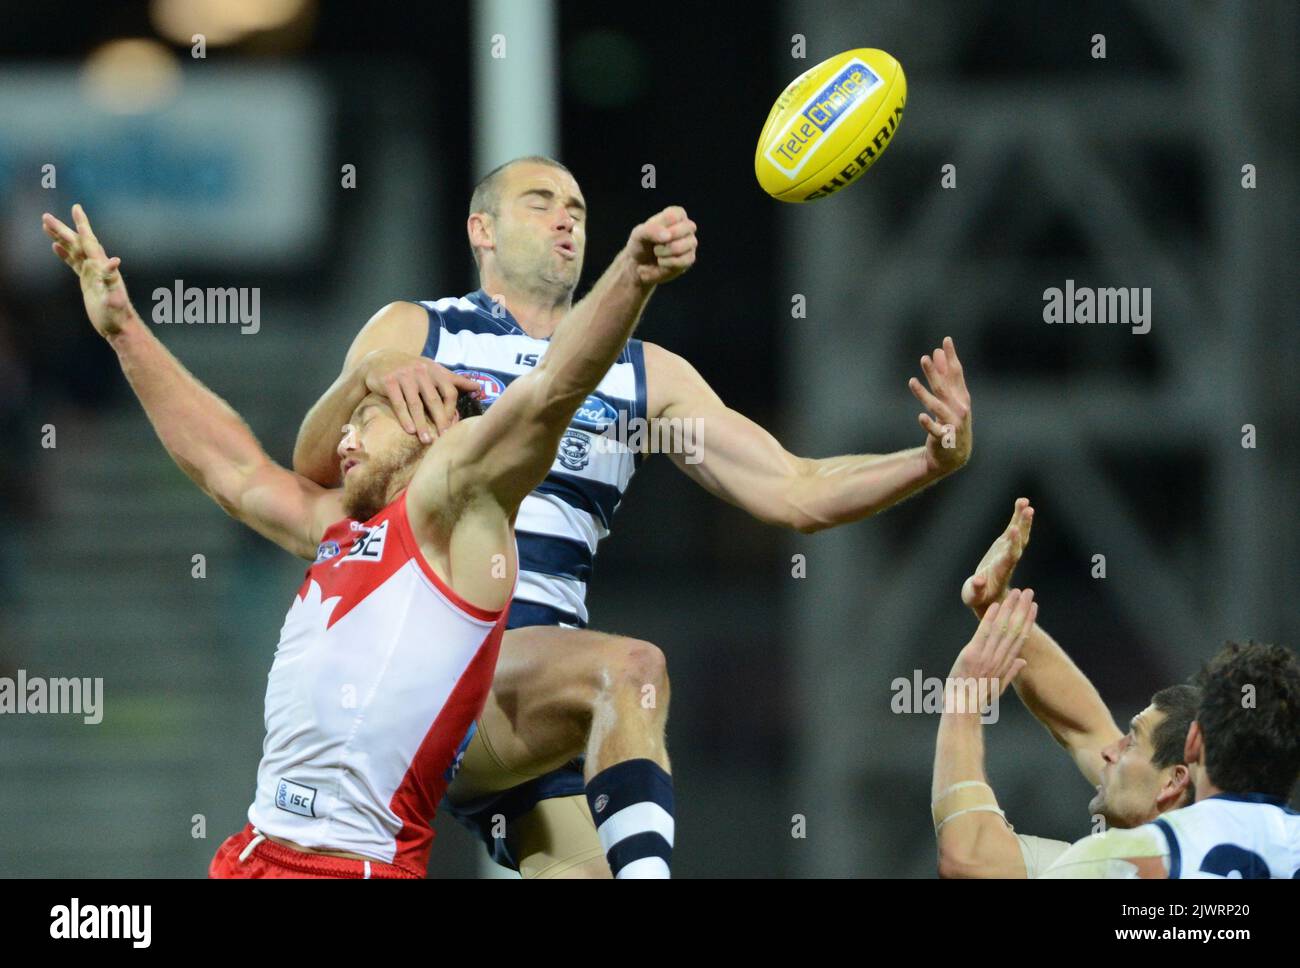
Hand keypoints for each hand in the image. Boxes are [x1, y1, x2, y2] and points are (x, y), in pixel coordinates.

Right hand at [42, 204, 135, 338]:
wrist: (119, 327)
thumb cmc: (117, 315)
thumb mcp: (114, 298)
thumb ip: (112, 280)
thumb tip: (114, 261)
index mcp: (102, 267)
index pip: (89, 242)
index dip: (82, 225)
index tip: (76, 209)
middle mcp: (98, 266)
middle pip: (77, 243)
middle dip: (62, 229)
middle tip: (45, 216)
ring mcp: (92, 273)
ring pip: (74, 250)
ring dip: (61, 237)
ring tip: (46, 225)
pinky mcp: (88, 281)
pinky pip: (74, 262)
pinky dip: (65, 253)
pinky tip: (55, 246)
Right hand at [358, 349, 483, 443]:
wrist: (379, 360)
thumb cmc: (412, 369)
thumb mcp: (433, 370)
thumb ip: (454, 380)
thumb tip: (478, 388)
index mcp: (435, 370)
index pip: (449, 392)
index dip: (452, 410)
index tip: (452, 427)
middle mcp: (421, 372)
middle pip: (434, 400)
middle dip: (440, 420)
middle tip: (444, 437)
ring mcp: (405, 376)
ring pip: (416, 404)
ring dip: (421, 424)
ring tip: (427, 440)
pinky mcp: (389, 381)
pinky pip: (399, 403)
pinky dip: (405, 418)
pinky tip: (410, 431)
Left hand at [625, 206, 697, 284]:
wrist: (640, 264)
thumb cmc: (641, 244)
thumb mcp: (639, 234)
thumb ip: (651, 230)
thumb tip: (668, 236)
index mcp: (676, 214)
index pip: (674, 216)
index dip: (660, 227)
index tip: (651, 232)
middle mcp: (687, 226)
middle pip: (684, 229)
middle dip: (664, 241)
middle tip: (655, 245)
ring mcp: (691, 242)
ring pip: (682, 246)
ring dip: (664, 253)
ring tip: (657, 253)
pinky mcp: (690, 258)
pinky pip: (683, 261)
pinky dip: (667, 264)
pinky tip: (661, 262)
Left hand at [908, 336, 971, 475]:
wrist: (955, 454)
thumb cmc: (951, 421)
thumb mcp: (949, 399)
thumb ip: (943, 376)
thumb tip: (936, 352)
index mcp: (961, 397)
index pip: (956, 373)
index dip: (951, 357)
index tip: (946, 340)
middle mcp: (959, 408)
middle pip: (944, 388)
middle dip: (934, 373)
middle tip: (924, 358)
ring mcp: (953, 423)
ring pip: (937, 407)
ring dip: (924, 394)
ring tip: (912, 382)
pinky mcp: (944, 438)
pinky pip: (935, 430)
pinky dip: (928, 424)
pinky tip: (921, 417)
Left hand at [950, 588, 1035, 698]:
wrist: (963, 710)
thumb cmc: (978, 699)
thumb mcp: (997, 686)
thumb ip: (1010, 672)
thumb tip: (1023, 660)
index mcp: (1005, 664)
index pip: (1020, 638)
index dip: (1028, 620)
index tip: (1034, 607)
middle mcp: (998, 658)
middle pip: (1014, 629)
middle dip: (1022, 609)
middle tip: (1029, 592)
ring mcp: (986, 657)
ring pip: (1002, 628)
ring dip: (1009, 608)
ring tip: (1016, 592)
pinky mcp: (972, 655)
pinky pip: (983, 634)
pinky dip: (990, 619)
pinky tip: (996, 605)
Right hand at [962, 498, 1033, 617]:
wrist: (989, 597)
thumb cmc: (978, 597)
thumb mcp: (973, 596)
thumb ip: (975, 588)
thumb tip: (978, 580)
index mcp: (1001, 570)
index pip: (1011, 555)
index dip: (1014, 543)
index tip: (1015, 529)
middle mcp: (1008, 559)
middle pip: (1020, 542)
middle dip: (1023, 526)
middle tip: (1028, 510)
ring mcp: (1008, 551)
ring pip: (1019, 533)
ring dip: (1022, 518)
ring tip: (1025, 502)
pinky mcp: (1004, 545)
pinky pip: (1013, 529)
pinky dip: (1017, 516)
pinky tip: (1022, 502)